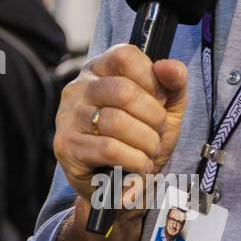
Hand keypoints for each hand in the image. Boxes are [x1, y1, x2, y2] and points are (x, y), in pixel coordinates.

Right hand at [53, 43, 187, 217]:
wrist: (122, 184)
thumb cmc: (140, 138)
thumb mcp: (165, 108)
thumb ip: (173, 83)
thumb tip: (170, 67)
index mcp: (100, 70)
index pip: (124, 56)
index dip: (151, 80)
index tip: (161, 101)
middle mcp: (78, 88)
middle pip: (123, 91)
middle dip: (154, 118)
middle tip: (158, 134)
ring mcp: (68, 117)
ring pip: (116, 121)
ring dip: (146, 142)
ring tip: (150, 152)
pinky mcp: (66, 146)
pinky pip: (108, 149)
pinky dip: (134, 160)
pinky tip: (139, 165)